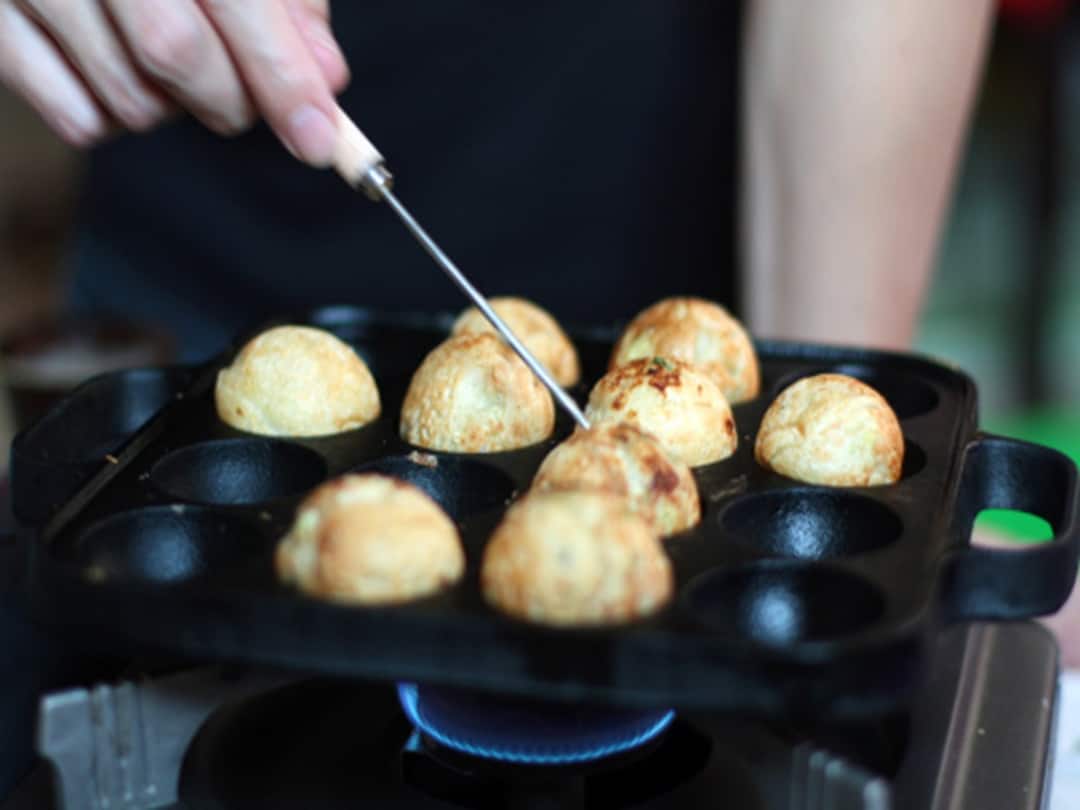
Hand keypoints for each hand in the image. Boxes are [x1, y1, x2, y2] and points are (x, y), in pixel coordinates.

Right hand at [0, 0, 349, 164]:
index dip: (283, 79)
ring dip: (173, 109)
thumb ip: (289, 2)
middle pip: (176, 55)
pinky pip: (77, 120)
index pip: (237, 3)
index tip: (318, 141)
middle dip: (231, 100)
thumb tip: (327, 82)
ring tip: (167, 62)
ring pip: (130, 101)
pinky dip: (116, 119)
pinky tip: (114, 70)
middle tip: (241, 101)